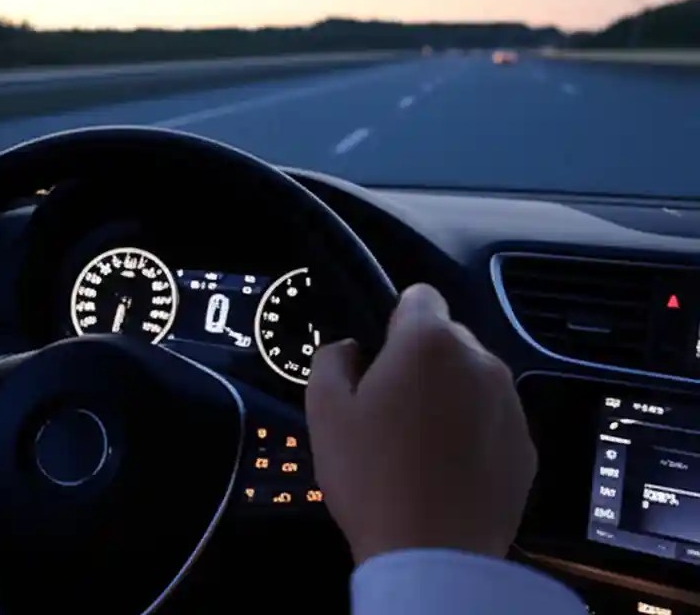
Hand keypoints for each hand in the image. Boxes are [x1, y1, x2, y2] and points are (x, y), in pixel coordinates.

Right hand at [306, 284, 535, 563]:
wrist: (433, 554)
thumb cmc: (370, 475)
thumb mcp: (323, 411)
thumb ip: (331, 359)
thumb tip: (350, 348)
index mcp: (428, 342)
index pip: (419, 296)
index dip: (394, 321)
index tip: (377, 360)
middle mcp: (479, 360)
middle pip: (447, 340)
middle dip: (421, 362)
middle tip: (389, 410)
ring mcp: (510, 404)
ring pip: (472, 380)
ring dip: (449, 396)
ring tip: (419, 446)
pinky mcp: (526, 446)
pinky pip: (492, 420)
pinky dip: (472, 433)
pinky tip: (447, 471)